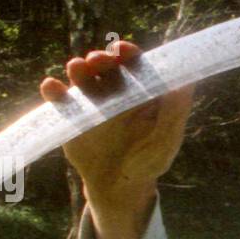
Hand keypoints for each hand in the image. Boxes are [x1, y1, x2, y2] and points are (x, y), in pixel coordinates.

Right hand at [39, 40, 195, 218]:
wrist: (119, 188)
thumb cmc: (149, 161)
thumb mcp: (165, 138)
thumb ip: (175, 111)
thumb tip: (187, 81)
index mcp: (139, 92)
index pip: (134, 64)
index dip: (128, 53)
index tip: (123, 50)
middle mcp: (114, 91)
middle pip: (106, 65)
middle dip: (101, 58)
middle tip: (98, 61)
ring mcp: (91, 102)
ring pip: (82, 77)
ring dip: (78, 68)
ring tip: (77, 68)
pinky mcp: (72, 117)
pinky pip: (61, 100)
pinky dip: (53, 91)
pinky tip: (51, 87)